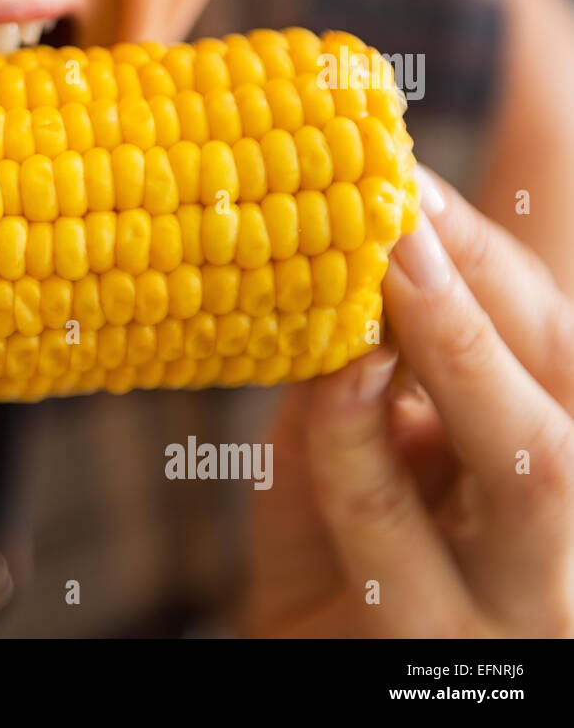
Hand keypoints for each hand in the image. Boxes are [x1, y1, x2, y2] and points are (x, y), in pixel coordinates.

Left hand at [244, 167, 573, 636]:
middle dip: (492, 297)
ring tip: (384, 274)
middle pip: (570, 405)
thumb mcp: (356, 457)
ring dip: (455, 354)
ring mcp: (518, 607)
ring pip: (527, 469)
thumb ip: (361, 382)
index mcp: (549, 467)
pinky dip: (356, 444)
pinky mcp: (432, 651)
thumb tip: (353, 264)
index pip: (555, 350)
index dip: (490, 260)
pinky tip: (337, 378)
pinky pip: (395, 534)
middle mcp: (567, 544)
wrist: (302, 669)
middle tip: (408, 217)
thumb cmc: (334, 556)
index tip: (412, 181)